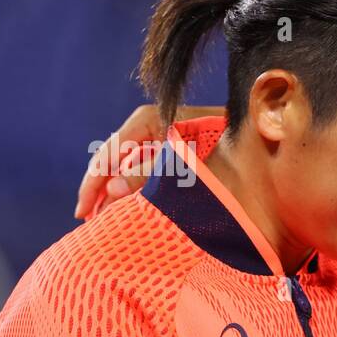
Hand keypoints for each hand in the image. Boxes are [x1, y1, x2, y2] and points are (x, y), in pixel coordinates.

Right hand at [75, 104, 223, 218]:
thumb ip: (149, 174)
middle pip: (110, 158)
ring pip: (121, 163)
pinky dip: (127, 185)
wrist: (254, 131)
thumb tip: (110, 191)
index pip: (108, 154)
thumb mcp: (185, 161)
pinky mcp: (166, 146)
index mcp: (147, 119)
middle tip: (83, 217)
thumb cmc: (223, 144)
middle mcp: (146, 124)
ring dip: (109, 189)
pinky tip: (119, 204)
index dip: (93, 184)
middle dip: (96, 188)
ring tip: (97, 216)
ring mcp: (155, 134)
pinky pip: (137, 166)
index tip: (82, 211)